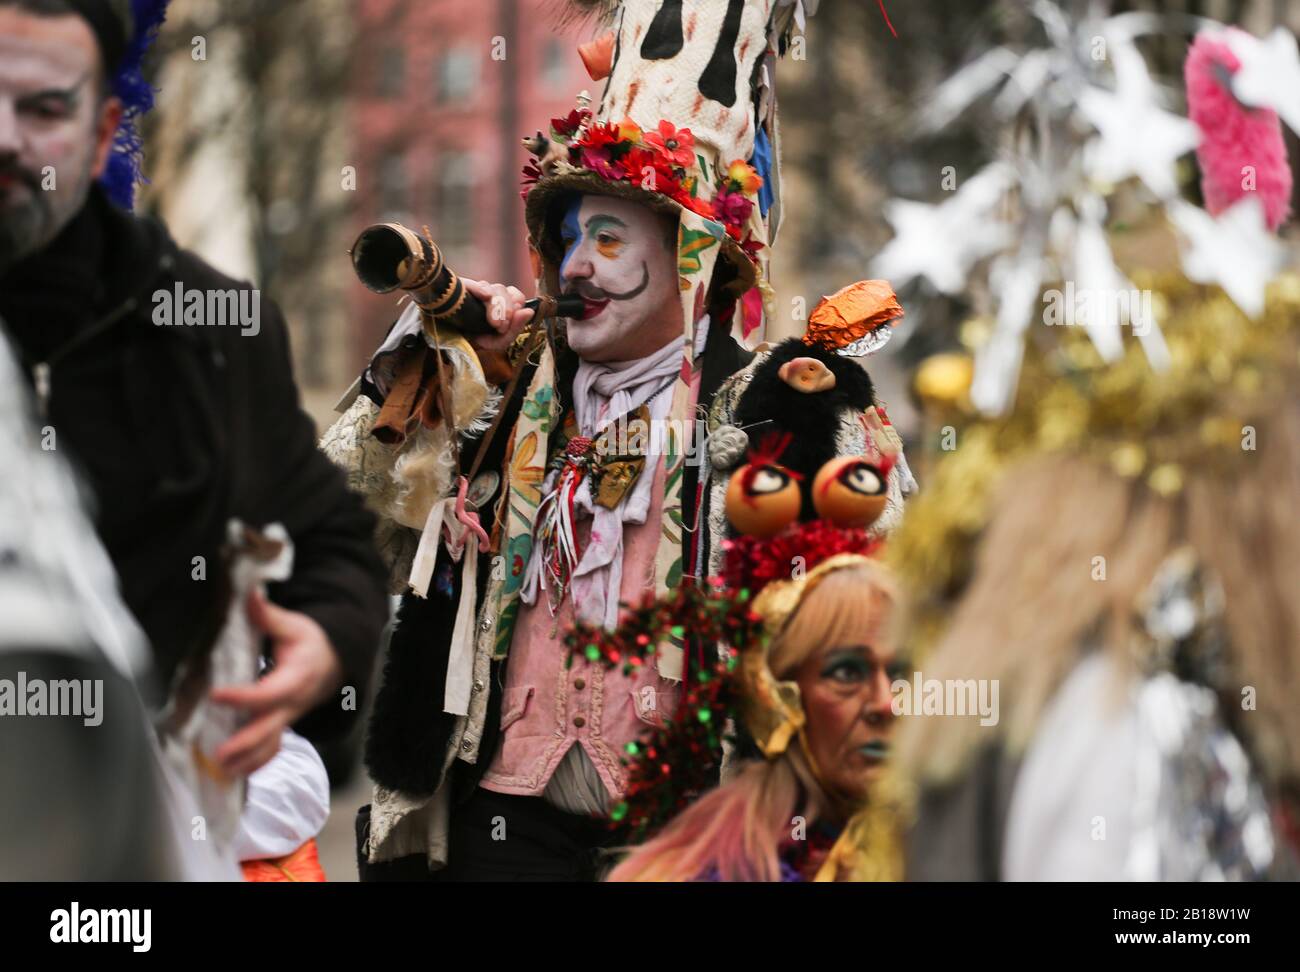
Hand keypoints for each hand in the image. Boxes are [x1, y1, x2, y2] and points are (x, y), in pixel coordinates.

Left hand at [209, 589, 344, 776]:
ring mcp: (290, 718)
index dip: (243, 696)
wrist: (335, 661)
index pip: (269, 692)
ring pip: (272, 745)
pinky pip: (272, 749)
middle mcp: (294, 703)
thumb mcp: (294, 625)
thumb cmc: (311, 642)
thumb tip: (248, 593)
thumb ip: (267, 615)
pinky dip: (254, 763)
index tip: (216, 693)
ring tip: (222, 769)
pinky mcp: (283, 725)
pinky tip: (234, 773)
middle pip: (271, 728)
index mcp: (297, 677)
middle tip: (220, 752)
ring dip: (247, 760)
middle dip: (246, 743)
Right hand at [461, 278, 533, 355]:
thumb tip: (529, 311)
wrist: (457, 340)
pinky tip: (483, 296)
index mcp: (505, 302)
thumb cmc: (481, 338)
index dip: (515, 309)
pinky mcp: (462, 287)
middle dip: (506, 310)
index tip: (507, 325)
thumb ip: (516, 328)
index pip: (517, 297)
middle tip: (499, 327)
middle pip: (504, 291)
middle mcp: (493, 293)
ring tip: (493, 323)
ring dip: (495, 306)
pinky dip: (480, 289)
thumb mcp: (500, 340)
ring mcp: (478, 288)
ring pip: (493, 288)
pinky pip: (473, 283)